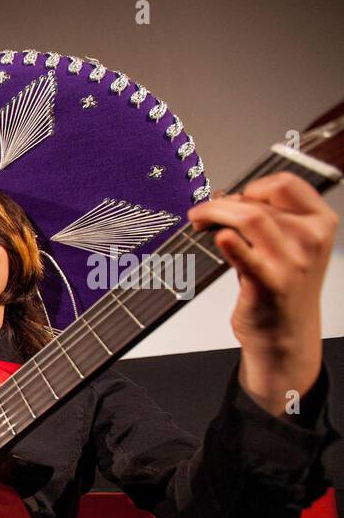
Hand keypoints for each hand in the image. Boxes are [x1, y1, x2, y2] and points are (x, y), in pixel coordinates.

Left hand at [188, 172, 336, 414]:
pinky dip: (227, 242)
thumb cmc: (282, 288)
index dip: (253, 185)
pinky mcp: (268, 284)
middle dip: (222, 204)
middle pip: (259, 202)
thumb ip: (266, 221)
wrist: (285, 334)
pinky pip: (244, 254)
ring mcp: (291, 262)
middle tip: (201, 213)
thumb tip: (225, 197)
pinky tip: (217, 238)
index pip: (287, 183)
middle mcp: (310, 239)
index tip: (233, 196)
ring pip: (249, 218)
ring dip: (215, 214)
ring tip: (198, 221)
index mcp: (320, 222)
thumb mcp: (290, 246)